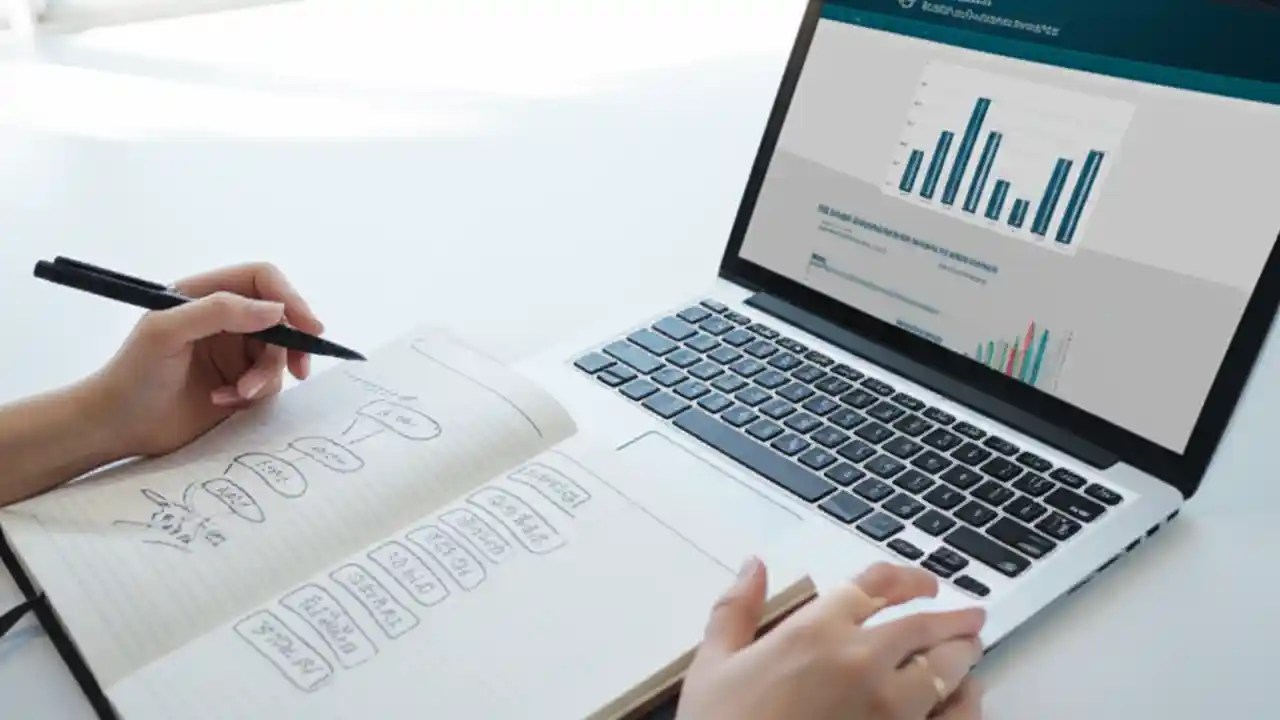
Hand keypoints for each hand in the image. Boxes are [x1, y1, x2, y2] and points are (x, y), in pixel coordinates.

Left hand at [84, 262, 323, 458]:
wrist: (119, 428)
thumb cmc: (133, 375)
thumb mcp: (167, 332)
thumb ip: (219, 312)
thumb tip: (276, 310)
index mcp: (204, 295)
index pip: (262, 280)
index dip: (289, 298)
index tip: (308, 328)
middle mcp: (224, 320)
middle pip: (280, 320)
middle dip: (288, 346)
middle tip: (300, 370)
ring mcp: (233, 353)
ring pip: (278, 356)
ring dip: (264, 377)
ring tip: (237, 395)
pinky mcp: (239, 384)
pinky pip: (269, 384)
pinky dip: (253, 395)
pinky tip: (224, 402)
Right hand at [676, 559, 985, 719]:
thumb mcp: (715, 663)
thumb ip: (736, 609)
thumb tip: (753, 566)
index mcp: (814, 630)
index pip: (875, 586)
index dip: (908, 578)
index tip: (924, 585)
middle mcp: (859, 658)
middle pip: (923, 625)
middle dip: (952, 619)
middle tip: (970, 618)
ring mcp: (888, 705)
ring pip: (945, 668)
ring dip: (962, 655)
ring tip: (970, 652)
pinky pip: (952, 716)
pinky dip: (965, 703)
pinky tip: (967, 698)